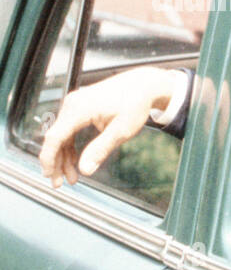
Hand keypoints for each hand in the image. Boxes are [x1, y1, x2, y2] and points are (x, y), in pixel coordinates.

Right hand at [39, 67, 176, 187]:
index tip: (50, 176)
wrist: (142, 85)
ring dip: (64, 157)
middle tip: (60, 184)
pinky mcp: (78, 108)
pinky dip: (70, 147)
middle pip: (55, 138)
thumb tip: (85, 170)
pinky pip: (68, 130)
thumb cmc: (134, 105)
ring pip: (61, 136)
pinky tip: (74, 162)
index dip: (49, 158)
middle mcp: (71, 105)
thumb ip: (101, 149)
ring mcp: (73, 105)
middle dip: (56, 163)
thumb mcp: (121, 131)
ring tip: (71, 178)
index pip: (55, 137)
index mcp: (78, 110)